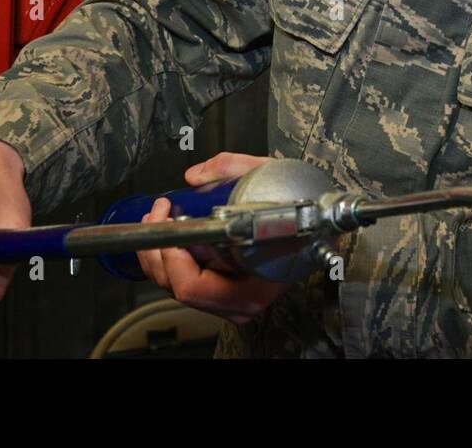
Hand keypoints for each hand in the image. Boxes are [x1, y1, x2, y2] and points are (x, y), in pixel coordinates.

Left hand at [135, 152, 288, 323]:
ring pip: (176, 288)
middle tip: (156, 214)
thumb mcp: (269, 175)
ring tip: (158, 219)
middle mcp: (240, 303)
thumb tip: (195, 176)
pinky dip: (170, 261)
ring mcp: (230, 303)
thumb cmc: (299, 207)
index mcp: (253, 286)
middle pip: (178, 288)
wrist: (315, 228)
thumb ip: (231, 168)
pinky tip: (170, 234)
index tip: (168, 219)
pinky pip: (185, 284)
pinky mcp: (223, 296)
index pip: (194, 285)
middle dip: (156, 249)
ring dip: (158, 254)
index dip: (171, 253)